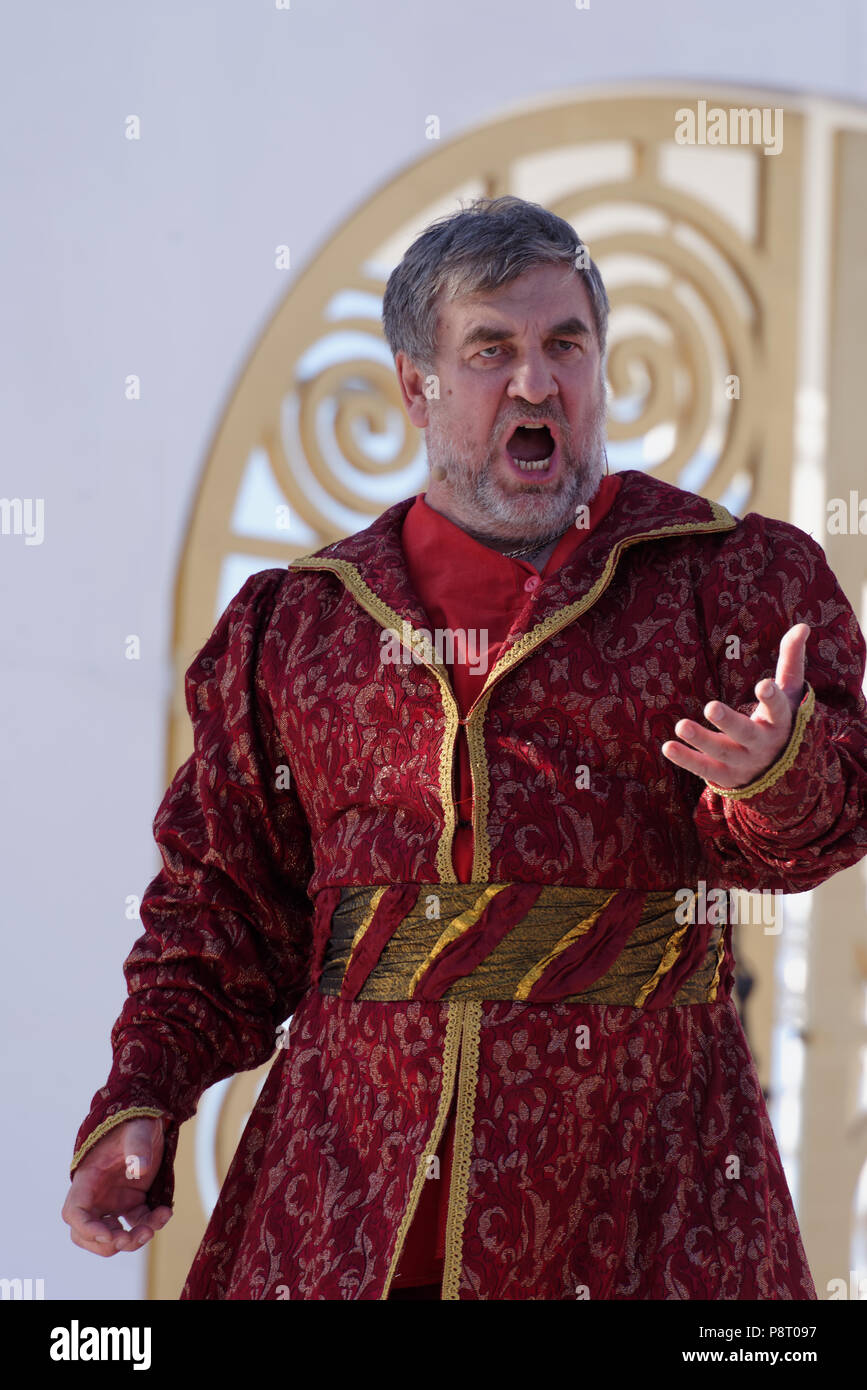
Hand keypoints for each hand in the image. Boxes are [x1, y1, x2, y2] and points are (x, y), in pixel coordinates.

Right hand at [61, 1116, 172, 1256]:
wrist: (149, 1119)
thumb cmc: (136, 1121)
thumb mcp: (138, 1129)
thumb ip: (138, 1147)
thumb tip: (140, 1170)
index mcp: (88, 1179)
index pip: (75, 1212)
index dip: (87, 1228)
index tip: (109, 1235)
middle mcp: (96, 1195)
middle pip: (87, 1233)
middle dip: (107, 1243)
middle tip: (130, 1238)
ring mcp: (113, 1201)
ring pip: (112, 1236)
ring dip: (130, 1240)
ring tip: (152, 1228)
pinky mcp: (132, 1202)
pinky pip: (137, 1224)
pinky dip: (150, 1225)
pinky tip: (165, 1212)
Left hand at [661, 623, 809, 789]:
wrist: (782, 772)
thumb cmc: (782, 720)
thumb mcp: (790, 692)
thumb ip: (792, 660)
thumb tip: (803, 625)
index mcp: (780, 722)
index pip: (778, 710)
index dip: (771, 699)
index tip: (763, 685)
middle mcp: (762, 744)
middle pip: (746, 733)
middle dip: (729, 722)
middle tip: (710, 706)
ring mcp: (744, 762)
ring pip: (722, 752)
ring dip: (701, 740)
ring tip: (681, 725)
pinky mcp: (726, 775)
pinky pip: (705, 769)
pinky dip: (686, 760)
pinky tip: (667, 747)